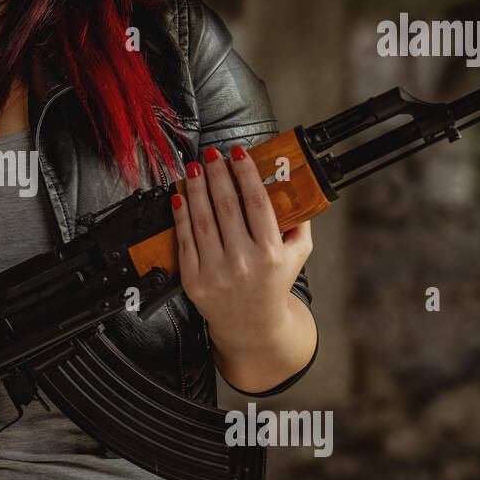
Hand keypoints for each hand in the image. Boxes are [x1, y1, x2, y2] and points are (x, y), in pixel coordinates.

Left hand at [170, 144, 311, 352]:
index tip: (238, 153)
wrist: (252, 326)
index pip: (257, 204)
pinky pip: (185, 241)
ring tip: (194, 168)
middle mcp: (244, 262)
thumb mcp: (298, 254)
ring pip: (203, 220)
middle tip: (211, 154)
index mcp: (271, 253)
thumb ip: (299, 221)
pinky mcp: (195, 281)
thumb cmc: (274, 283)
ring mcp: (217, 272)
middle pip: (227, 207)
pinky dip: (181, 216)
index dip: (246, 174)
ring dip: (196, 189)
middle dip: (217, 174)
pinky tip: (180, 196)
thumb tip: (290, 182)